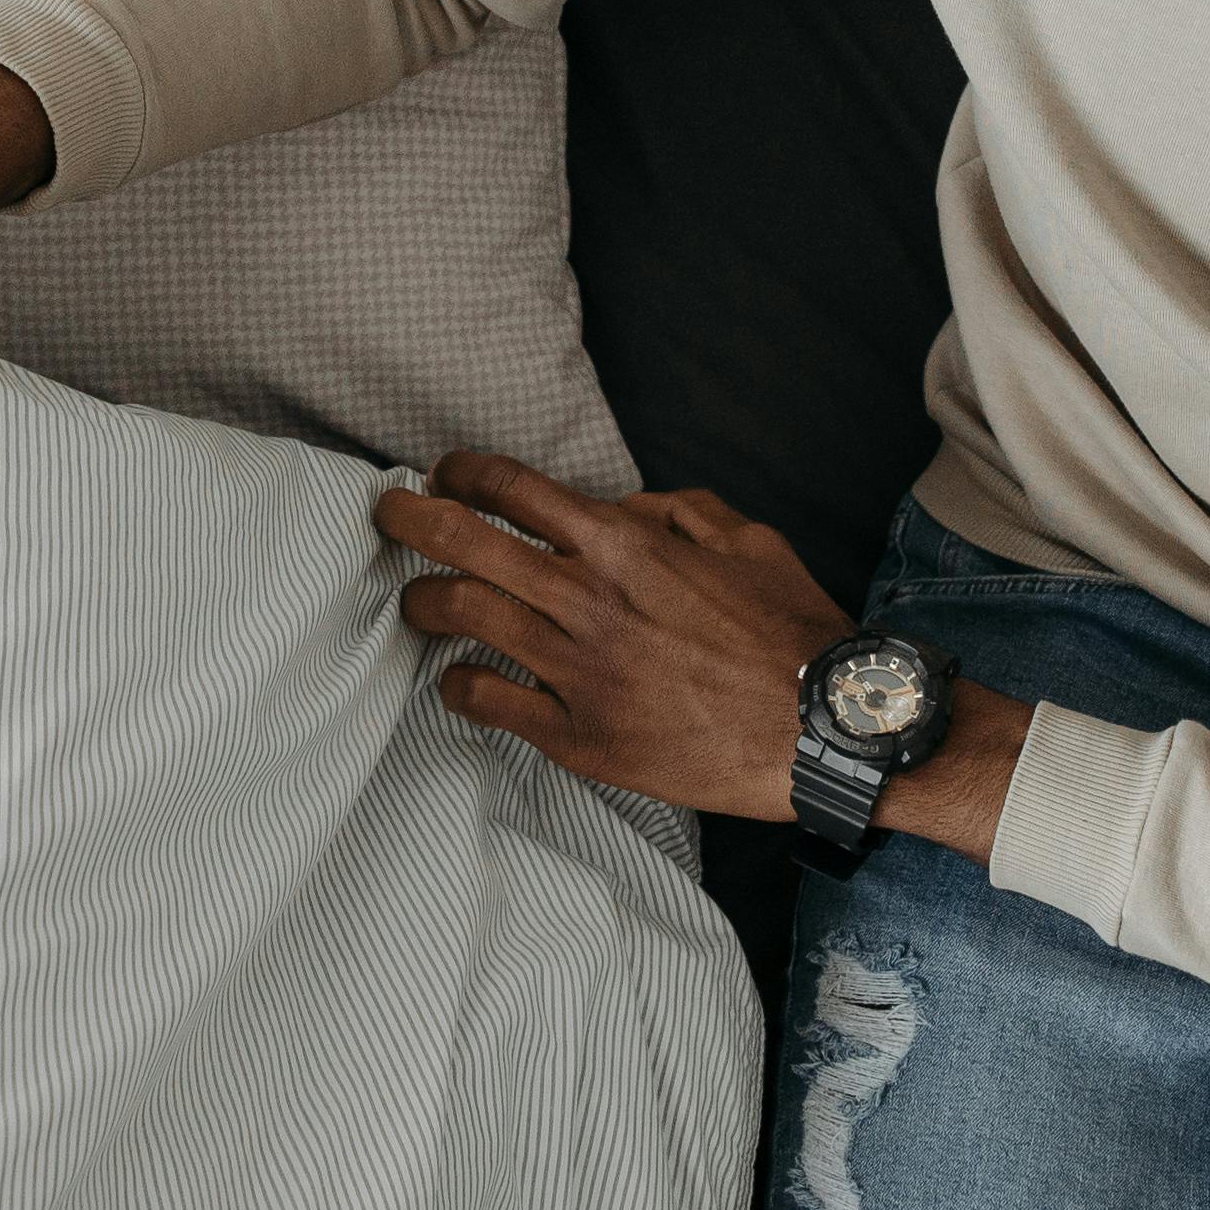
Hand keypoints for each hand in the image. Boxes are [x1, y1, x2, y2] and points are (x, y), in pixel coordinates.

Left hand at [369, 453, 1024, 855]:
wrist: (822, 732)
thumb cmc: (792, 636)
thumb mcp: (750, 542)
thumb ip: (680, 510)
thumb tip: (625, 508)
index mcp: (625, 545)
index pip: (511, 488)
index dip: (462, 472)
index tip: (443, 475)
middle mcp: (588, 600)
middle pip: (462, 543)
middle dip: (408, 519)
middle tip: (387, 513)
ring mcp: (577, 671)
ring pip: (461, 618)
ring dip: (423, 601)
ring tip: (414, 601)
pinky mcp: (578, 737)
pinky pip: (488, 701)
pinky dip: (459, 684)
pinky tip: (458, 678)